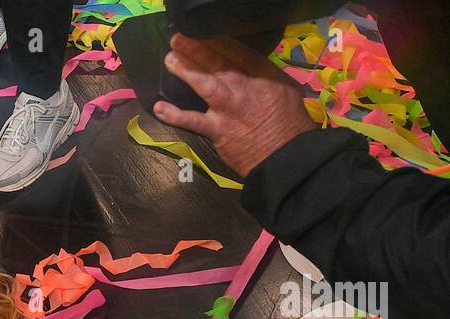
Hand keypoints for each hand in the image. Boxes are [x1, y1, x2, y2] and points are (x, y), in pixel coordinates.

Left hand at [154, 33, 316, 177]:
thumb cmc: (290, 124)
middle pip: (218, 63)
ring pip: (205, 84)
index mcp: (263, 76)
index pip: (237, 52)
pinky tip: (159, 107)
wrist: (286, 156)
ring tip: (170, 59)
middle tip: (177, 39)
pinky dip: (175, 115)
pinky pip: (193, 121)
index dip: (217, 41)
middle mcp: (245, 88)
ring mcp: (229, 109)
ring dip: (186, 70)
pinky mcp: (218, 130)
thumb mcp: (286, 89)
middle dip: (197, 48)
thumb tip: (250, 65)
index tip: (201, 32)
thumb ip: (266, 75)